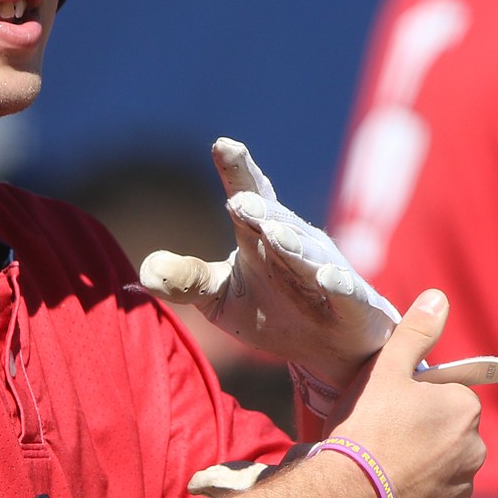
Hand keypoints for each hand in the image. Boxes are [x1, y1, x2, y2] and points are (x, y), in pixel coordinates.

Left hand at [141, 138, 398, 404]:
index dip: (238, 171)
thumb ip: (187, 280)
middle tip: (238, 200)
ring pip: (309, 255)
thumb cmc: (273, 313)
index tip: (223, 144)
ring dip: (292, 243)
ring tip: (273, 233)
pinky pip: (347, 293)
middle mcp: (297, 247)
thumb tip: (144, 270)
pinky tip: (330, 279)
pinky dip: (340, 286)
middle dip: (261, 210)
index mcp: (262, 238)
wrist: (332, 352)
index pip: (250, 198)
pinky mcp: (352, 307)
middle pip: (277, 223)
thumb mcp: (221, 299)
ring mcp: (327, 274)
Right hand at [325, 289, 485, 497]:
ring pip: (441, 473)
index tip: (386, 411)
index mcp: (464, 409)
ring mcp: (462, 493)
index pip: (447, 397)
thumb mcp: (385, 371)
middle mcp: (475, 452)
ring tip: (378, 473)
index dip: (415, 402)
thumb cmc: (364, 429)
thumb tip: (439, 298)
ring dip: (419, 471)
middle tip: (379, 441)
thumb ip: (415, 333)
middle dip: (422, 437)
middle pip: (448, 436)